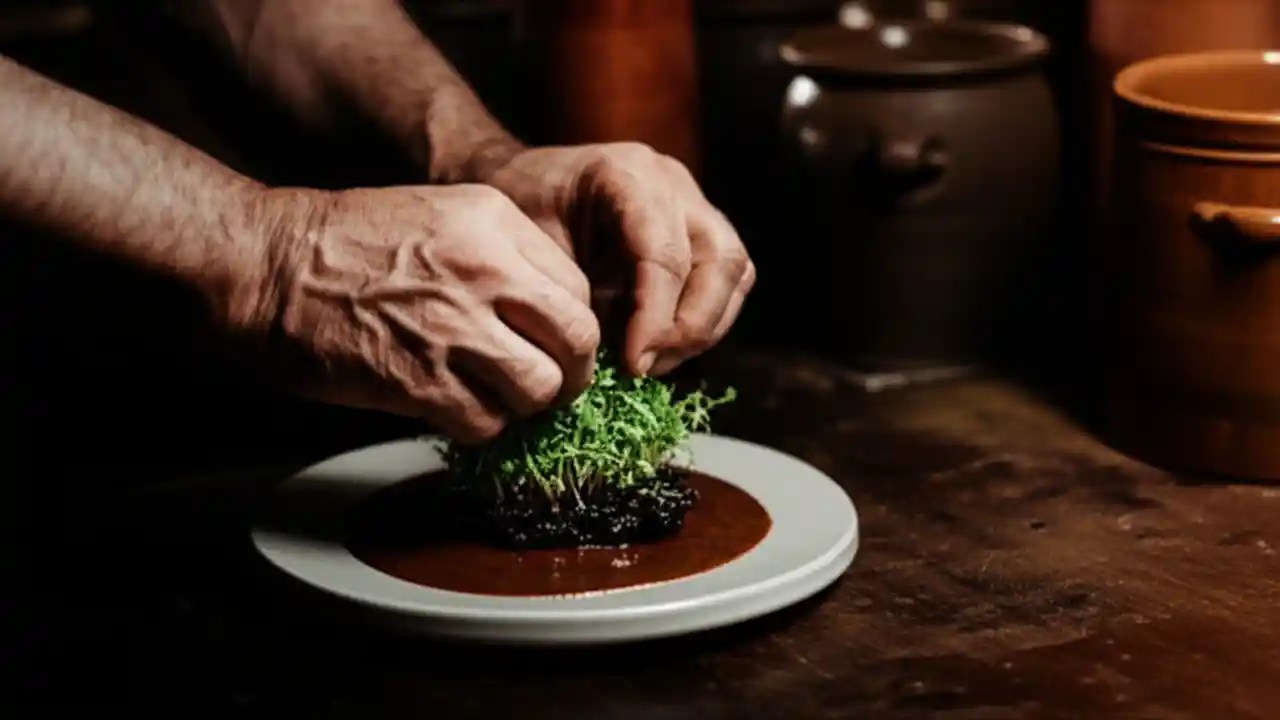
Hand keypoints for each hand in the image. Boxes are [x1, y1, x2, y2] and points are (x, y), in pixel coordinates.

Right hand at [239, 184, 599, 442]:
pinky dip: (480, 425)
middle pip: (578, 339)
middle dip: (572, 371)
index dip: (571, 326)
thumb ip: (502, 255)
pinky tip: (456, 407)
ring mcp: (456, 328)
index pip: (576, 288)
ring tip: (500, 397)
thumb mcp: (441, 214)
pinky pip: (487, 422)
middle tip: (551, 382)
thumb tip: (546, 312)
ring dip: (526, 403)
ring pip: (541, 388)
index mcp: (494, 222)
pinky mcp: (422, 382)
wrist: (267, 266)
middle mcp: (487, 271)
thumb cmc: (345, 242)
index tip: (553, 343)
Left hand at [478, 142, 755, 376]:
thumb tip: (619, 360)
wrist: (520, 179)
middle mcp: (671, 181)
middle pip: (720, 258)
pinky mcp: (699, 227)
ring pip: (733, 269)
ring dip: (704, 327)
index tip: (635, 365)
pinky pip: (727, 278)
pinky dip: (703, 318)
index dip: (657, 317)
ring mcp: (692, 201)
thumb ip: (578, 296)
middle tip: (649, 368)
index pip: (665, 253)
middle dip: (692, 325)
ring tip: (655, 362)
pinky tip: (663, 345)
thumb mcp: (534, 250)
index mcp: (626, 174)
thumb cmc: (519, 212)